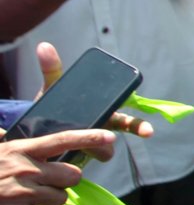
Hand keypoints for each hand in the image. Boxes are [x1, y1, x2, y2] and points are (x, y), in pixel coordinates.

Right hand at [0, 129, 114, 204]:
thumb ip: (3, 138)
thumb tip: (3, 130)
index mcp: (21, 149)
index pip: (63, 140)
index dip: (89, 137)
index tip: (110, 137)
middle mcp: (26, 170)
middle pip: (73, 175)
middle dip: (66, 179)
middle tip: (51, 179)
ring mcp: (22, 194)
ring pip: (59, 199)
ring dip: (49, 198)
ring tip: (28, 195)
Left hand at [35, 43, 153, 159]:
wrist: (33, 129)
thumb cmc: (53, 109)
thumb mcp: (52, 89)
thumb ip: (52, 69)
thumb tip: (44, 46)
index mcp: (103, 112)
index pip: (126, 117)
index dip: (139, 122)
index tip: (149, 129)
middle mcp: (103, 128)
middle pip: (125, 130)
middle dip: (138, 128)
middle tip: (148, 131)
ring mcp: (93, 144)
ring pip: (104, 148)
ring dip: (94, 145)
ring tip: (76, 143)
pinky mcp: (80, 156)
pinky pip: (85, 158)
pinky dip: (77, 155)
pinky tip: (66, 152)